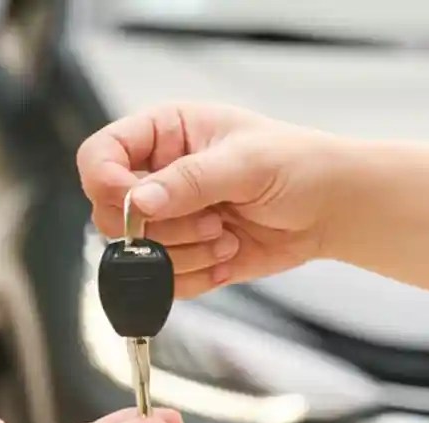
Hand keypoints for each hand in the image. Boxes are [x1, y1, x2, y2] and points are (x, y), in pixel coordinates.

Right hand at [77, 103, 340, 297]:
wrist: (330, 208)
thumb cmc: (297, 164)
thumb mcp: (246, 161)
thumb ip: (190, 180)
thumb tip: (139, 200)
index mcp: (162, 133)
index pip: (99, 157)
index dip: (108, 185)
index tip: (141, 204)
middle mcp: (155, 175)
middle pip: (109, 214)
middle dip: (162, 228)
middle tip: (212, 221)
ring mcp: (167, 219)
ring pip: (136, 255)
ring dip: (184, 255)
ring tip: (227, 237)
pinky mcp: (182, 256)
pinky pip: (162, 282)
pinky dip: (195, 278)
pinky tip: (228, 257)